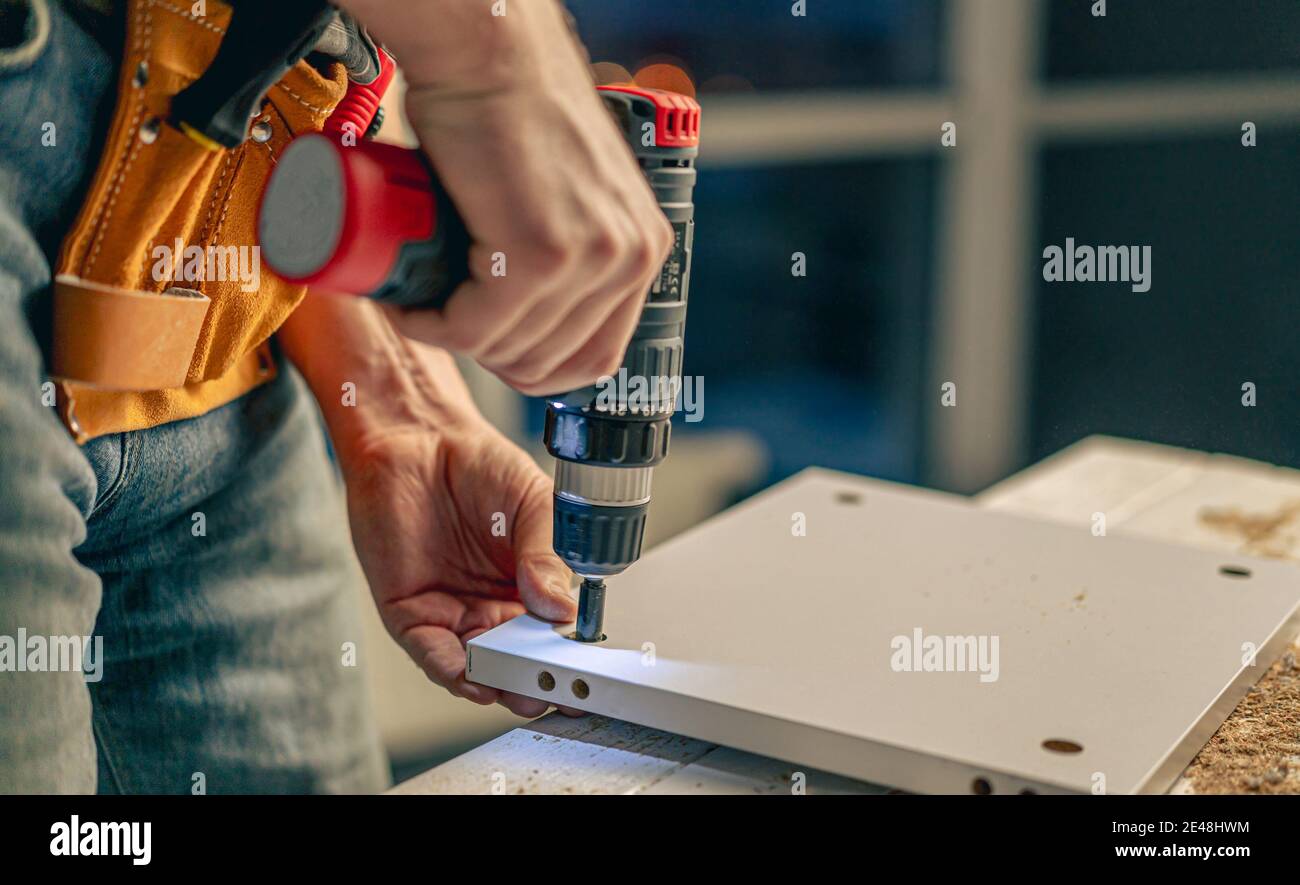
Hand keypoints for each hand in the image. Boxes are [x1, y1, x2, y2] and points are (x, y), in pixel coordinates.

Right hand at [336, 0, 672, 395]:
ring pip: (508, 349)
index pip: (599, 356)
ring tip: (418, 303)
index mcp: (642, 249)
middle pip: (551, 363)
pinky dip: (432, 326)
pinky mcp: (542, 252)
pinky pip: (475, 327)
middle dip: (488, 357)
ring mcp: (591, 257)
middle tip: (444, 320)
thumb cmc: (510, 110)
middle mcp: (630, 257)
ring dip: (452, 340)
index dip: (535, 366)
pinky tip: (410, 303)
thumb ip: (576, 243)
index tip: (490, 348)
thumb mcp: (571, 195)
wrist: (488, 50)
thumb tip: (536, 305)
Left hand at [340, 415, 577, 716]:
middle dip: (538, 681)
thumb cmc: (476, 463)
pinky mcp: (410, 613)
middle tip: (557, 689)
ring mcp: (454, 613)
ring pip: (480, 667)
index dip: (571, 656)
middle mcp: (495, 607)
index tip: (587, 671)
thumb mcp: (533, 502)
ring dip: (499, 684)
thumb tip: (563, 606)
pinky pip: (432, 653)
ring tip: (521, 690)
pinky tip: (472, 676)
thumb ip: (547, 552)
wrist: (416, 437)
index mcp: (532, 585)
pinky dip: (452, 670)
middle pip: (521, 662)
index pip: (556, 634)